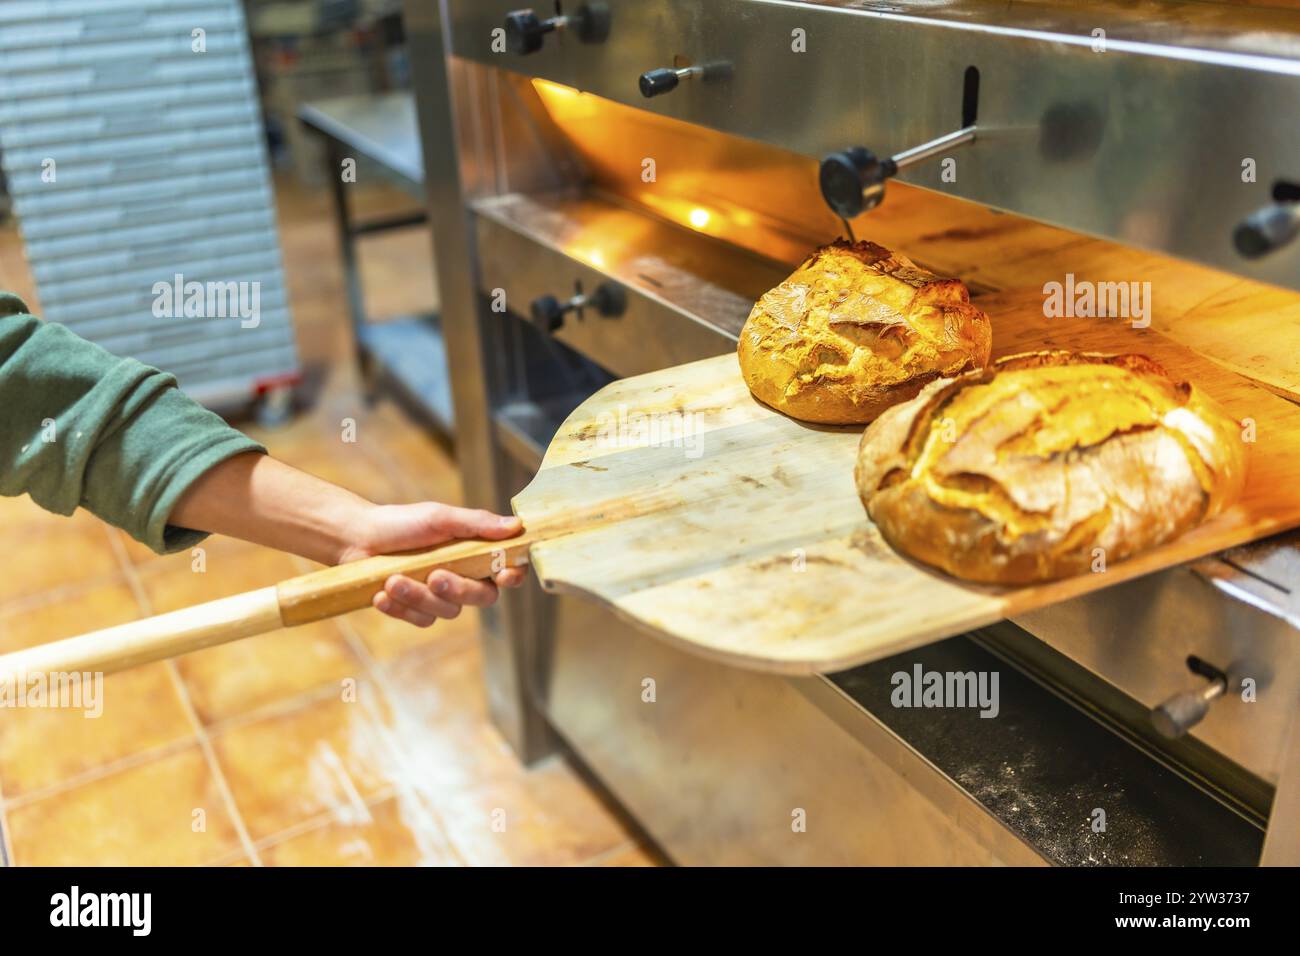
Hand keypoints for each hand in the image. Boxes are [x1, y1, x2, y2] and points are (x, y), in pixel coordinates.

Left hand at [339, 502, 527, 627]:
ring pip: (449, 611)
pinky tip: (381, 594)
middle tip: (434, 576)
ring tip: (392, 580)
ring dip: (419, 596)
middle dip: (459, 589)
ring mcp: (440, 595)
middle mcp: (463, 575)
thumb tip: (516, 526)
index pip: (507, 568)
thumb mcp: (440, 517)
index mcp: (475, 551)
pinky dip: (401, 607)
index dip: (513, 575)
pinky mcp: (417, 609)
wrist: (356, 539)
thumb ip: (477, 524)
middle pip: (483, 597)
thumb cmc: (400, 523)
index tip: (503, 575)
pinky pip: (422, 620)